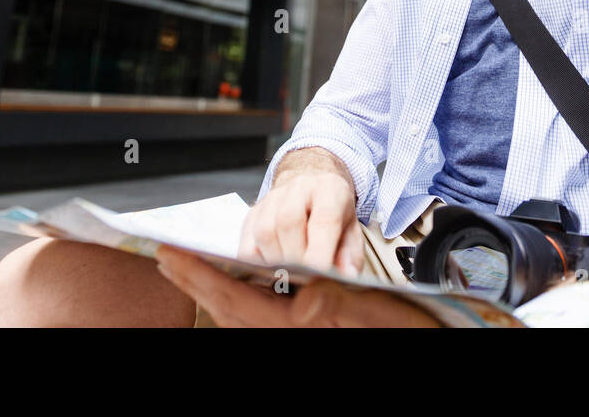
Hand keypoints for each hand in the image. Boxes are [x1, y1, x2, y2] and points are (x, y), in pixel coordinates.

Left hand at [155, 246, 441, 326]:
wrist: (423, 333)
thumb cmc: (404, 323)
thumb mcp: (376, 306)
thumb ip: (338, 301)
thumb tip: (307, 295)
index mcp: (301, 327)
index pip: (237, 301)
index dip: (200, 276)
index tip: (171, 254)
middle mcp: (290, 335)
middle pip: (228, 311)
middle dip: (194, 283)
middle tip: (164, 257)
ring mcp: (293, 335)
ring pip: (236, 317)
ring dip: (208, 291)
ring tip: (185, 268)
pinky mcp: (300, 331)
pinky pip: (253, 318)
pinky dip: (231, 300)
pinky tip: (226, 288)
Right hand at [241, 154, 363, 276]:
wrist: (312, 186)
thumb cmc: (334, 213)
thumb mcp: (351, 230)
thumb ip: (351, 255)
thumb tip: (346, 277)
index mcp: (330, 189)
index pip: (324, 219)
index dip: (320, 251)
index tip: (320, 275)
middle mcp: (299, 187)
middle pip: (289, 223)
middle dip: (297, 259)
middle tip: (306, 279)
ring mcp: (272, 198)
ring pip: (265, 232)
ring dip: (277, 261)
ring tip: (291, 274)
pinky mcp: (253, 213)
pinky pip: (247, 244)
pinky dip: (259, 263)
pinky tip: (273, 269)